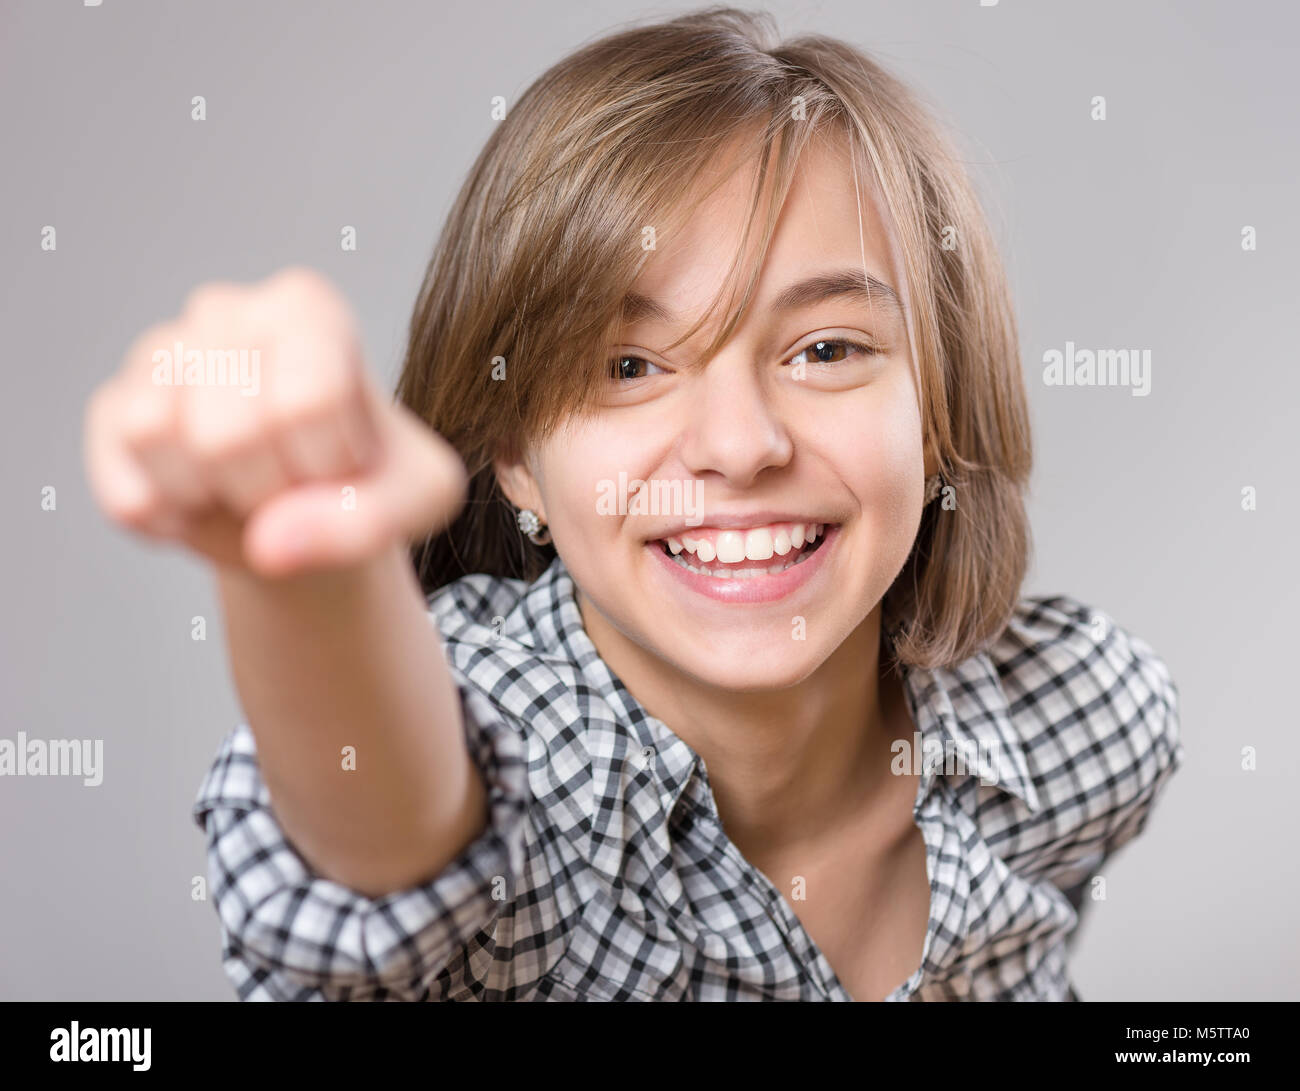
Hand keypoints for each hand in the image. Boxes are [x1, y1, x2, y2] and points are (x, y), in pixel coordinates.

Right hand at [84, 267, 466, 576]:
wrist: (313, 512)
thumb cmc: (371, 480)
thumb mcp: (418, 499)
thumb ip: (370, 521)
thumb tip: (272, 543)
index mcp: (308, 308)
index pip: (307, 401)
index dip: (330, 461)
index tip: (345, 458)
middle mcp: (225, 310)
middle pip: (227, 432)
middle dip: (270, 491)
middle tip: (293, 483)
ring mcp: (158, 354)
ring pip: (155, 438)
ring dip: (212, 500)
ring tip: (247, 488)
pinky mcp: (112, 411)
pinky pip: (123, 487)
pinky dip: (169, 523)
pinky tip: (203, 507)